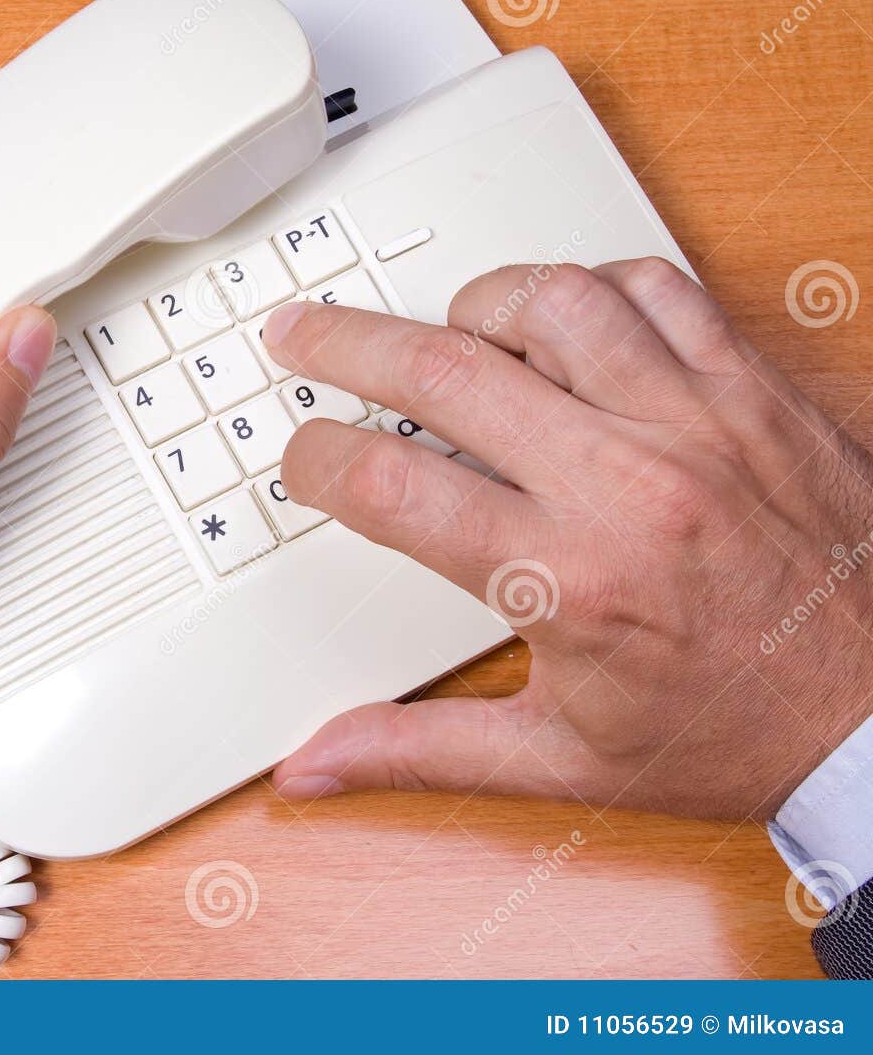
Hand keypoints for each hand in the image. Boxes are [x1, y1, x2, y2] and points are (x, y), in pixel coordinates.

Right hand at [260, 257, 872, 818]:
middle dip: (344, 344)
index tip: (305, 460)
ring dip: (473, 304)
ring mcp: (695, 424)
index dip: (317, 461)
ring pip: (551, 302)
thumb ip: (419, 750)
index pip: (392, 488)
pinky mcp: (752, 393)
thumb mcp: (561, 762)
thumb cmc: (735, 735)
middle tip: (302, 334)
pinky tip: (567, 319)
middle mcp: (626, 484)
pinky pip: (659, 290)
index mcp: (565, 580)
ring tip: (443, 326)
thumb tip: (315, 768)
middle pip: (443, 370)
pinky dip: (595, 287)